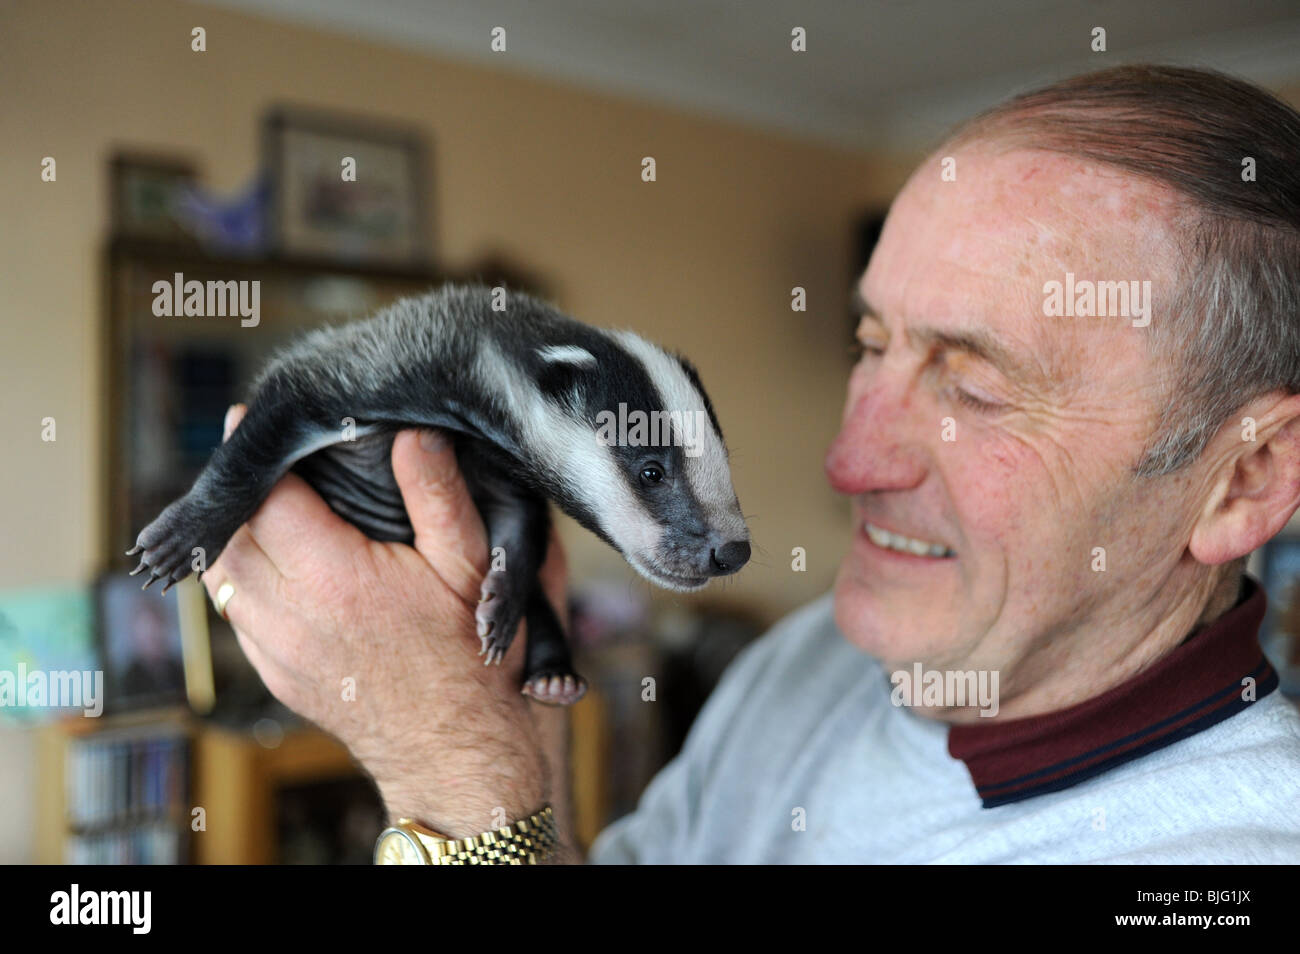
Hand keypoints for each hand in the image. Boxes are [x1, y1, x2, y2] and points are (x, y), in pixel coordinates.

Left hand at [202, 405, 573, 844]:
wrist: (458, 750)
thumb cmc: (471, 657)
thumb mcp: (471, 567)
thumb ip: (439, 494)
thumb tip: (414, 432)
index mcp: (335, 578)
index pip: (267, 501)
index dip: (254, 458)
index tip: (247, 423)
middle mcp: (291, 616)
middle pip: (229, 536)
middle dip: (238, 495)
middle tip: (252, 460)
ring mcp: (277, 653)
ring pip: (222, 579)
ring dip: (234, 537)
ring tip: (257, 506)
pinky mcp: (277, 678)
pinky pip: (237, 617)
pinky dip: (242, 582)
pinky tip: (273, 564)